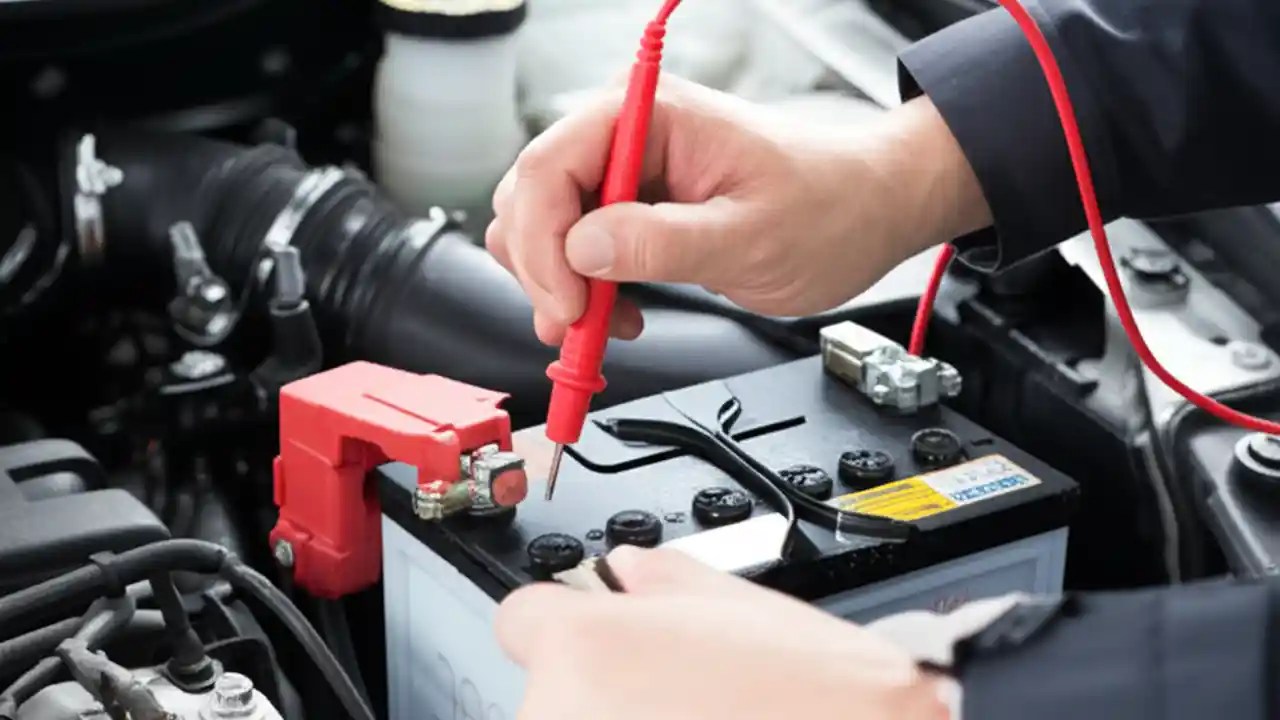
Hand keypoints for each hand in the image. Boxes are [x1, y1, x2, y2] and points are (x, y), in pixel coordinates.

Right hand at [486, 74, 989, 344]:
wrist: (868, 209)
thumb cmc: (830, 206)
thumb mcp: (751, 237)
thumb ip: (663, 243)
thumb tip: (583, 250)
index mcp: (652, 116)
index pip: (550, 166)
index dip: (544, 244)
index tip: (569, 307)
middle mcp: (627, 133)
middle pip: (532, 197)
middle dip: (544, 271)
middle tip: (579, 328)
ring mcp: (626, 170)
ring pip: (543, 226)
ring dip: (560, 286)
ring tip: (606, 325)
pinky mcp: (632, 206)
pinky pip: (575, 247)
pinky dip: (584, 291)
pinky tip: (622, 315)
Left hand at [495, 546, 952, 719]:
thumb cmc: (821, 696)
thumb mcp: (737, 603)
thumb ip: (661, 580)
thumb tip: (626, 571)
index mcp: (584, 644)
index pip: (522, 622)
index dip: (565, 633)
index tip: (593, 655)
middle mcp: (558, 710)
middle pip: (547, 696)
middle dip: (600, 700)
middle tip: (671, 708)